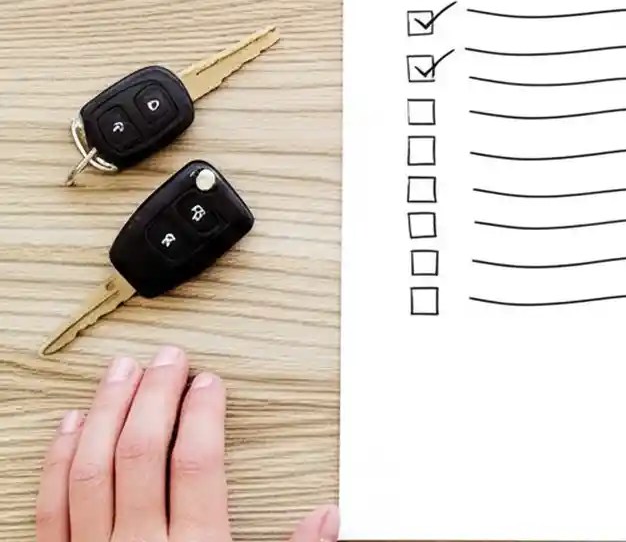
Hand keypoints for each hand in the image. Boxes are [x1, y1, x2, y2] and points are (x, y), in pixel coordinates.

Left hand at [36, 348, 336, 541]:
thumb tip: (326, 515)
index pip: (196, 462)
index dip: (202, 414)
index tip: (209, 383)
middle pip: (141, 453)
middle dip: (154, 396)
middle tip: (168, 359)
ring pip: (90, 470)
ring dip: (105, 413)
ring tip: (120, 373)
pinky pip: (50, 508)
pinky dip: (58, 461)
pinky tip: (71, 426)